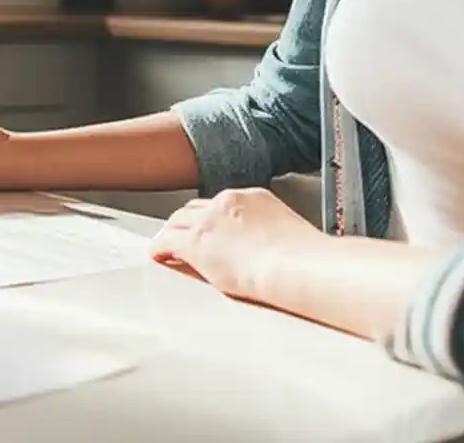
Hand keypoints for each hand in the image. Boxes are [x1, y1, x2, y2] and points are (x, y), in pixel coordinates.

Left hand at [149, 187, 323, 300]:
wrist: (296, 266)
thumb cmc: (303, 259)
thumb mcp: (285, 232)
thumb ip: (267, 231)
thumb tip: (264, 244)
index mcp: (253, 197)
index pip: (222, 204)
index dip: (211, 218)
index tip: (211, 228)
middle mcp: (227, 203)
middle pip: (195, 208)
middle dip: (188, 222)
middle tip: (183, 235)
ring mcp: (208, 221)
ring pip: (177, 220)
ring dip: (172, 233)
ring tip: (168, 246)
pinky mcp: (195, 242)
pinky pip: (166, 241)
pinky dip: (160, 249)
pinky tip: (160, 257)